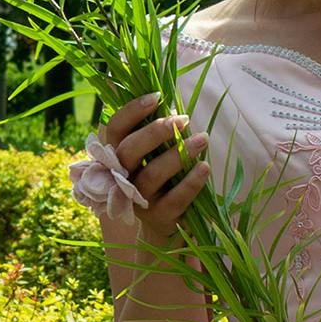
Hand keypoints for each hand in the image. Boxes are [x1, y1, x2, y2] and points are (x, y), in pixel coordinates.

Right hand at [102, 92, 208, 239]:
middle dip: (155, 132)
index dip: (131, 111)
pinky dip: (191, 182)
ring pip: (152, 175)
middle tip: (183, 119)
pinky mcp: (158, 217)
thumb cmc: (160, 177)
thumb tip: (167, 99)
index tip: (157, 97)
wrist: (163, 224)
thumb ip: (153, 130)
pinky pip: (175, 199)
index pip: (115, 129)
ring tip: (203, 138)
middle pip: (129, 151)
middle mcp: (120, 177)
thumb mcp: (152, 154)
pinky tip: (205, 167)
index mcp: (115, 156)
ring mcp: (137, 199)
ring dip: (179, 155)